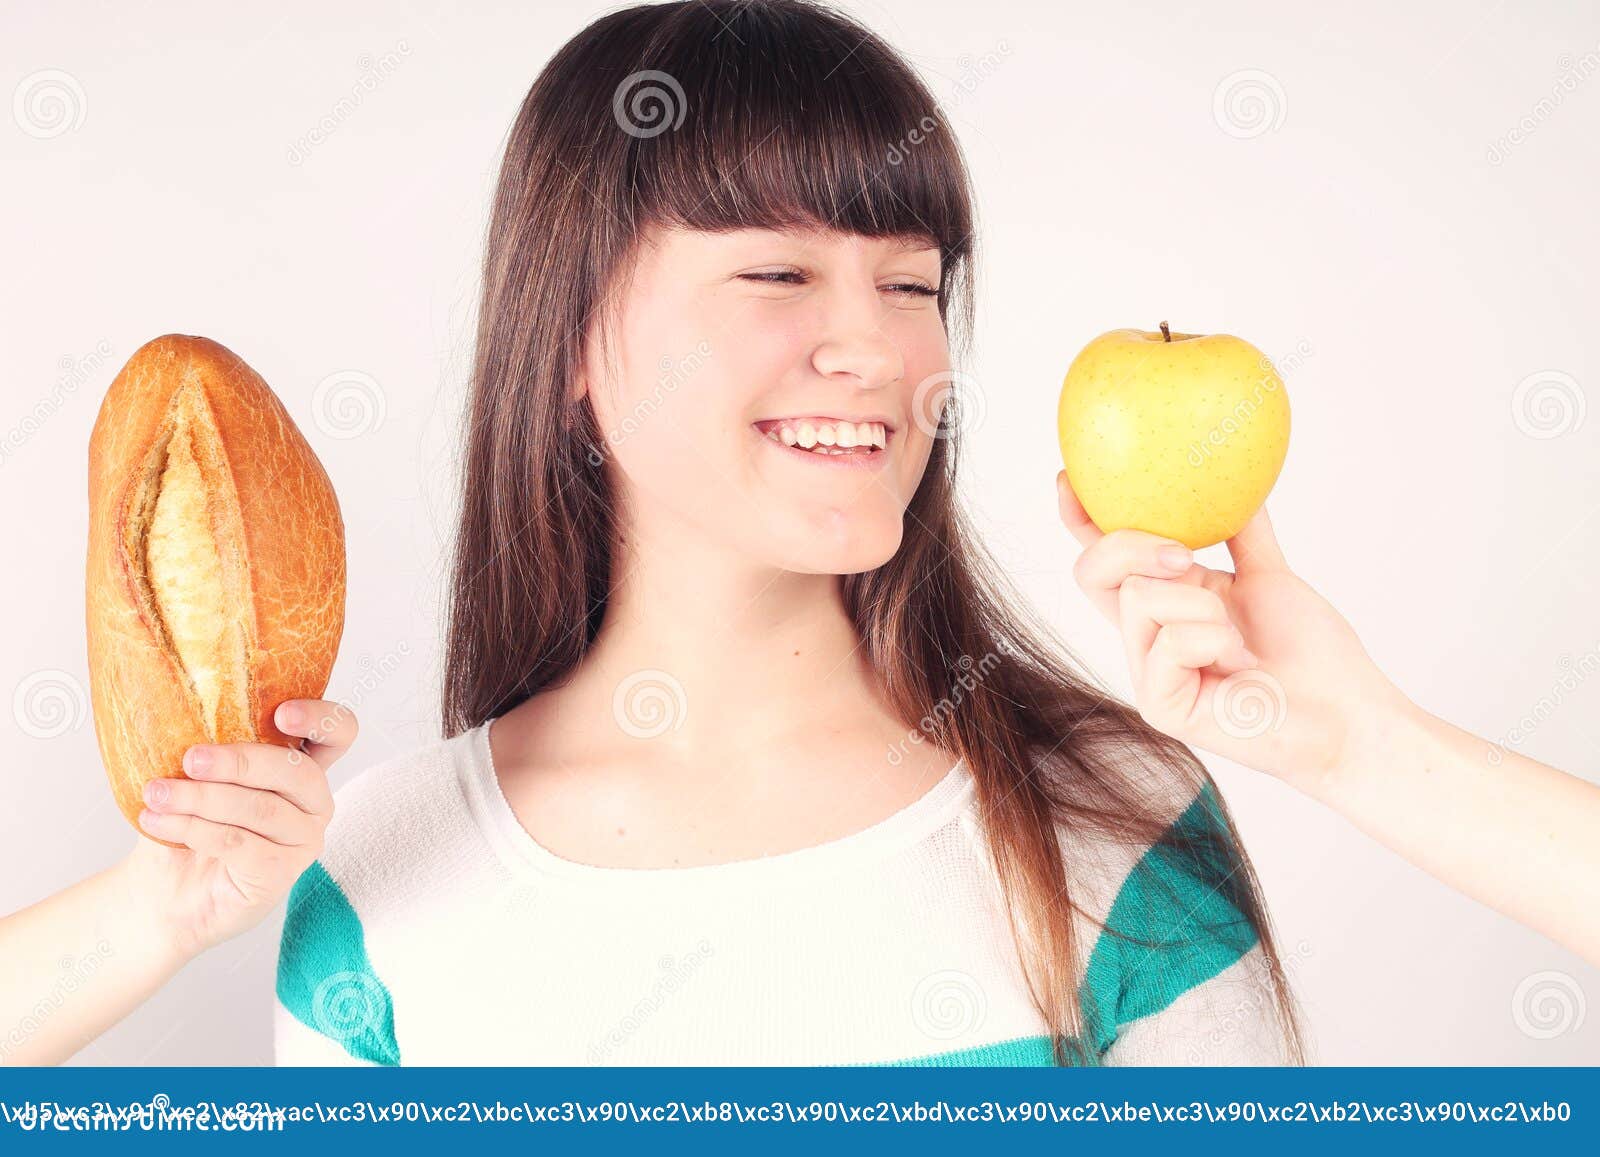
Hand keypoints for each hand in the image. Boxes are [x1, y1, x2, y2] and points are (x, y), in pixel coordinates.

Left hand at [117, 699, 354, 962]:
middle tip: (191, 759)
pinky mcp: (279, 874)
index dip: (321, 718)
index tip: (281, 714)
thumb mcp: (199, 776)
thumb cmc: (187, 823)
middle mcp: (313, 802)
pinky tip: (158, 821)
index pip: (338, 732)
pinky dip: (194, 829)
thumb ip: (208, 745)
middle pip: (297, 772)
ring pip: (262, 810)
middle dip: (241, 762)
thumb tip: (171, 705)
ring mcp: (302, 840)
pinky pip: (239, 844)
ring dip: (202, 798)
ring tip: (157, 793)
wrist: (165, 892)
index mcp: (302, 765)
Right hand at [1056, 471, 1408, 790]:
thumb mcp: (1270, 577)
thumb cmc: (1314, 657)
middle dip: (1132, 545)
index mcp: (1166, 605)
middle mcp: (1146, 638)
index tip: (1069, 478)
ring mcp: (1148, 674)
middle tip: (1183, 556)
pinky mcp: (1161, 705)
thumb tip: (1236, 480)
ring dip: (1202, 606)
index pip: (1104, 562)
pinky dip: (1215, 641)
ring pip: (1139, 598)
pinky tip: (1241, 665)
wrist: (1346, 712)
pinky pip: (1168, 641)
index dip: (1079, 522)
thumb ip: (1244, 532)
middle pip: (1093, 572)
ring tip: (1240, 639)